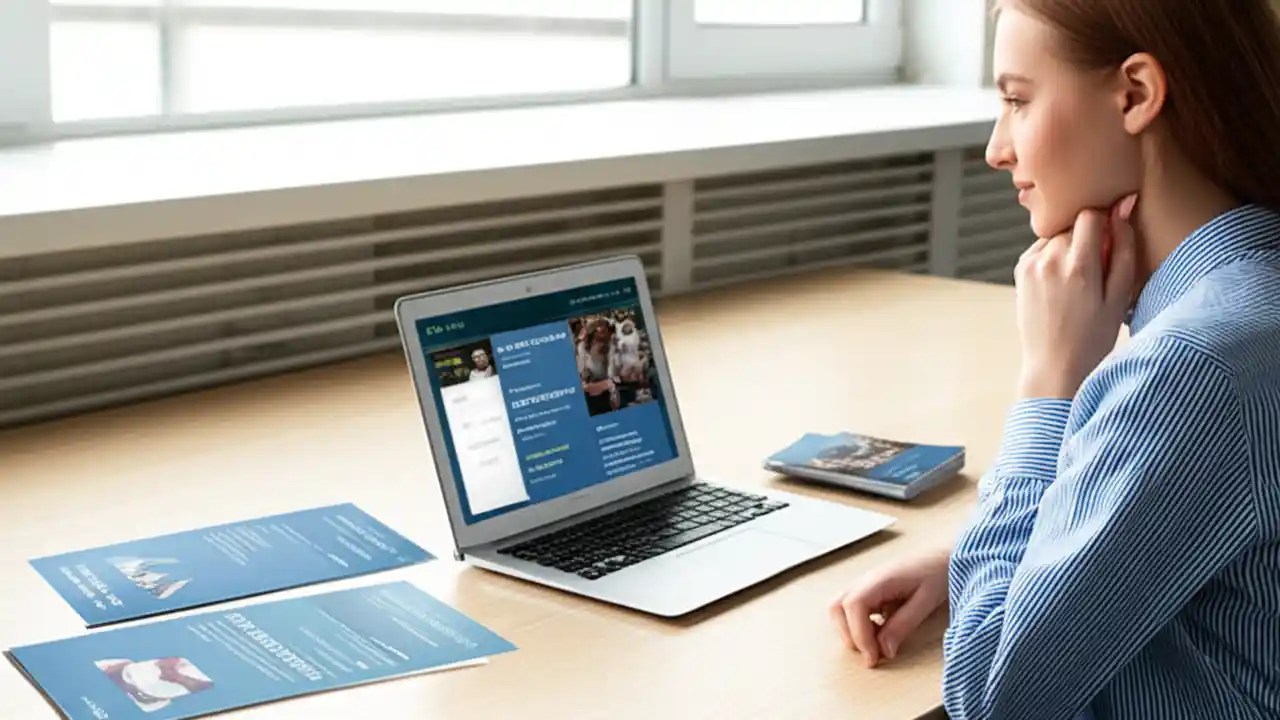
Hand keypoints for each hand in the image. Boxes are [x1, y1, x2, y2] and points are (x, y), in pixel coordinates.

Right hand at [828, 548, 949, 667]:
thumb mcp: (925, 602)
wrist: (947, 556)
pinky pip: (851, 607)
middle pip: (837, 607)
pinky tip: (879, 632)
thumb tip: (884, 650)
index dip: (859, 635)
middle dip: (849, 635)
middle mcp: (867, 579)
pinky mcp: (870, 589)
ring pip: (839, 607)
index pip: (854, 606)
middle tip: (872, 655)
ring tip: (874, 645)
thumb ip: (903, 625)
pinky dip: (858, 625)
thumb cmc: (939, 573)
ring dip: (850, 630)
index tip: (874, 657)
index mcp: (879, 579)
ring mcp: (866, 583)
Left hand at [1015, 194, 1138, 398]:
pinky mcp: (1020, 270)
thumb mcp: (1119, 295)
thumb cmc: (1094, 336)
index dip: (1105, 223)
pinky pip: (1042, 248)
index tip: (1111, 242)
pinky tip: (1062, 283)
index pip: (1090, 214)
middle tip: (1096, 272)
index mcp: (1078, 266)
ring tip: (1077, 282)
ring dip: (1070, 248)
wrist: (1054, 364)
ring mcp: (1030, 264)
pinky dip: (1054, 257)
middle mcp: (1049, 260)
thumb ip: (1124, 247)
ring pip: (1057, 235)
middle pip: (1073, 225)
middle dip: (1088, 239)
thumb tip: (1124, 205)